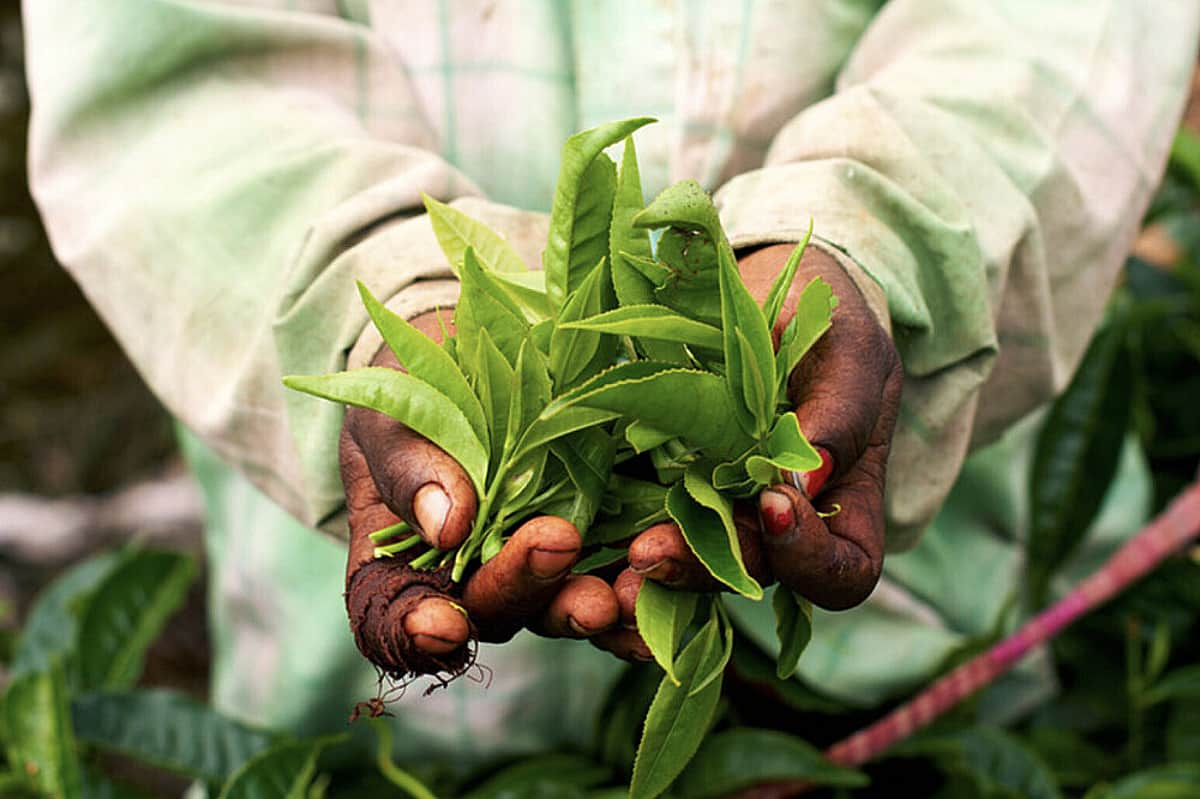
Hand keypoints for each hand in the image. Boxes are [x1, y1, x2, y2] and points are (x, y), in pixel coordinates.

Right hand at [340, 311, 618, 678]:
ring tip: (619, 588)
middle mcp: (475, 579)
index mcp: (401, 561)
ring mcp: (541, 566)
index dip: (413, 635)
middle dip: (528, 587)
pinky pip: (626, 576)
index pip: (395, 620)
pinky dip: (649, 583)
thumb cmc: (416, 390)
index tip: (438, 626)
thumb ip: (409, 465)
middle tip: (555, 544)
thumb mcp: (396, 412)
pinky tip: (664, 569)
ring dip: (594, 605)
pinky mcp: (602, 542)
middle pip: (496, 610)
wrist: (479, 356)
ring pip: (565, 607)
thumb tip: (447, 525)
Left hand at [594, 243, 901, 658]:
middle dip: (706, 568)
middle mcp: (781, 525)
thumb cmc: (824, 318)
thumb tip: (806, 481)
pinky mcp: (668, 487)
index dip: (811, 559)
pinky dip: (623, 532)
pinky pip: (649, 525)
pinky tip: (592, 530)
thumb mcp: (848, 349)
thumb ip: (841, 411)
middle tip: (653, 550)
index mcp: (844, 504)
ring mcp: (722, 512)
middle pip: (754, 576)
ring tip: (624, 551)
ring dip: (658, 562)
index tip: (775, 503)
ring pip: (693, 562)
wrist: (762, 290)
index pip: (843, 572)